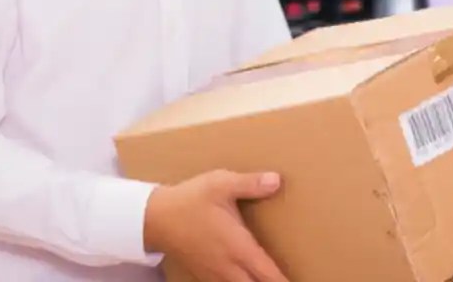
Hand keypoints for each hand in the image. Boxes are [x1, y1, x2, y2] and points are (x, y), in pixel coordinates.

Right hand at [143, 170, 287, 281]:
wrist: (155, 218)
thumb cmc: (191, 200)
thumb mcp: (220, 184)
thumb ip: (249, 184)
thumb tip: (277, 180)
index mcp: (238, 248)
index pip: (268, 273)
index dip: (283, 281)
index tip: (297, 280)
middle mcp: (228, 267)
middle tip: (286, 279)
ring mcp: (215, 274)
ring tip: (268, 278)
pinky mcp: (204, 274)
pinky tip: (244, 278)